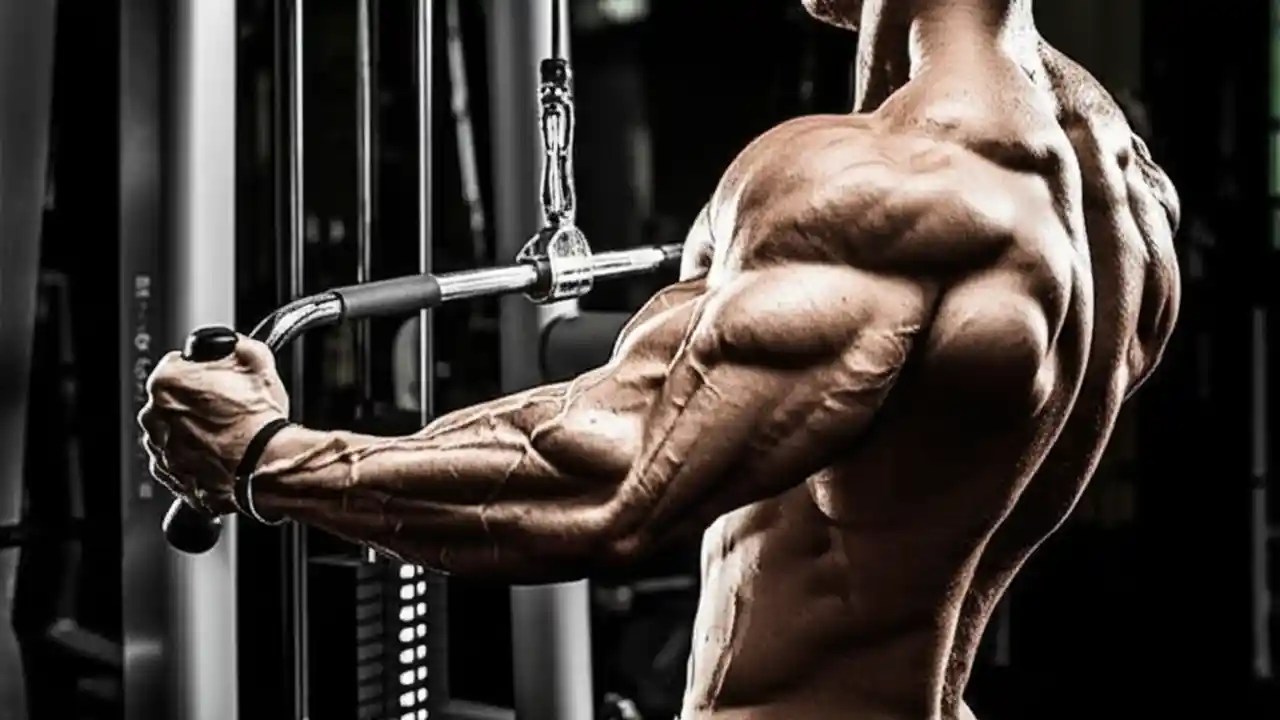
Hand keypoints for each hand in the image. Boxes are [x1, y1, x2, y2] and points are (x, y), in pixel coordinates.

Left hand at [137, 336, 288, 514]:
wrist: (267, 464)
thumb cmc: (259, 420)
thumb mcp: (260, 364)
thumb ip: (240, 346)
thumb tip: (236, 344)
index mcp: (166, 382)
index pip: (177, 364)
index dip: (203, 369)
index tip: (219, 378)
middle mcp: (154, 417)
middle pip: (171, 400)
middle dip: (195, 402)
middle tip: (227, 408)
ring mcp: (160, 450)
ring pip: (172, 433)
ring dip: (192, 432)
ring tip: (227, 434)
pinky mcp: (172, 477)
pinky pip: (178, 462)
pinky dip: (194, 459)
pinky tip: (220, 455)